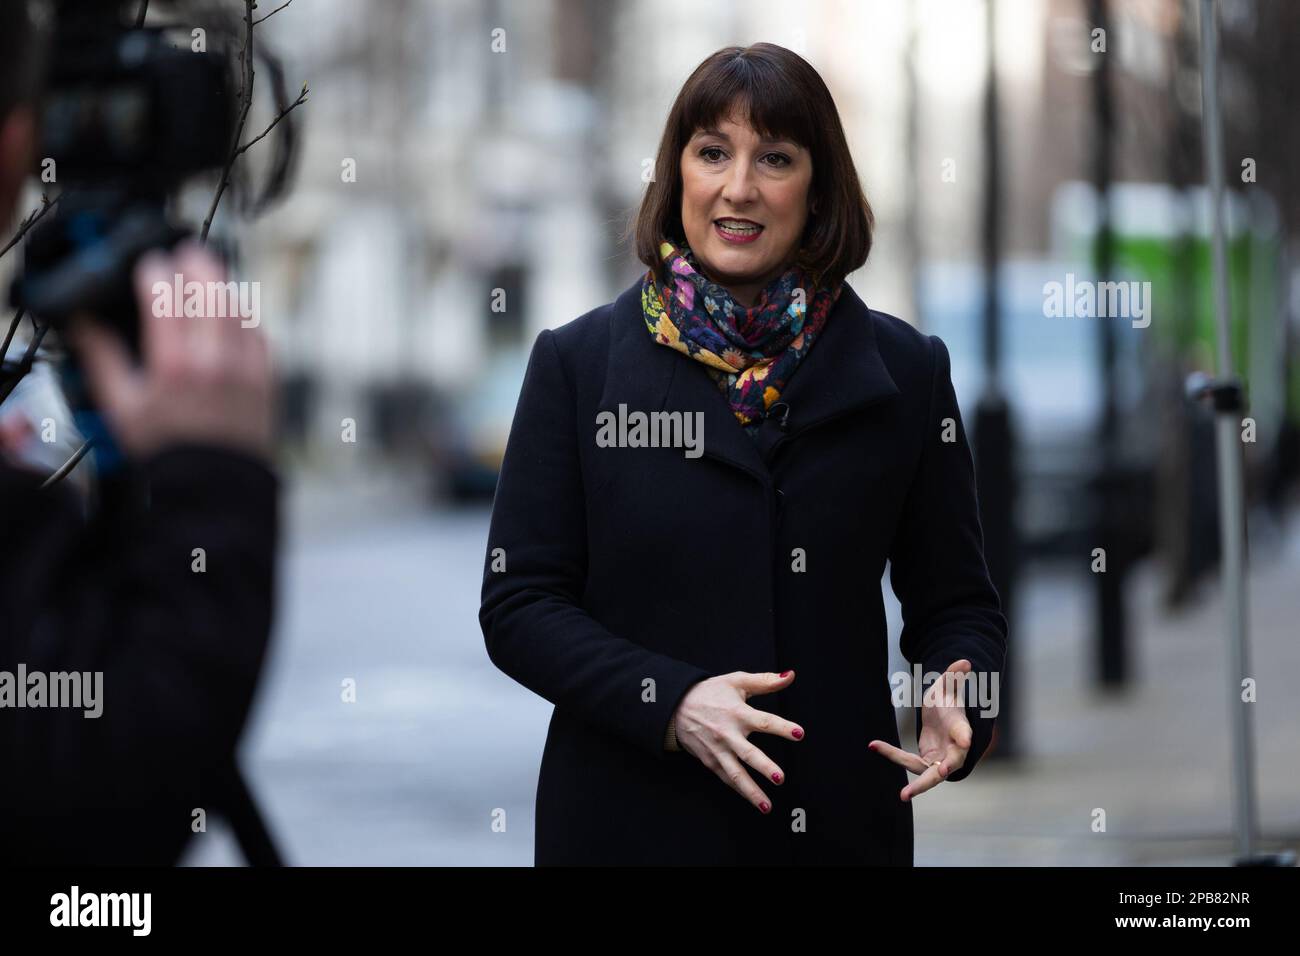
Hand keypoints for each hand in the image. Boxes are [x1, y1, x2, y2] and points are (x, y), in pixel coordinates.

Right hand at [65, 241, 272, 460]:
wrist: (213, 486)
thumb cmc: (165, 449)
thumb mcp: (122, 407)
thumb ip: (103, 359)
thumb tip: (86, 320)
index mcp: (174, 366)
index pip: (166, 297)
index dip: (155, 272)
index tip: (148, 265)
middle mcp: (215, 362)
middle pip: (211, 290)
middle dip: (197, 263)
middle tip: (185, 253)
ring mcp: (247, 369)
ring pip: (239, 307)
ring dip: (222, 285)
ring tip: (206, 276)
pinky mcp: (268, 379)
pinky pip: (260, 334)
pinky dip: (244, 317)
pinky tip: (230, 315)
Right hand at [672, 669, 802, 813]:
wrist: (677, 706)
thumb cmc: (711, 692)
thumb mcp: (736, 681)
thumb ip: (765, 681)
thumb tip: (790, 676)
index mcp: (737, 713)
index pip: (763, 721)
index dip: (782, 728)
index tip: (799, 734)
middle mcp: (727, 733)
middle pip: (748, 753)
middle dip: (764, 767)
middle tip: (780, 778)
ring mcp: (718, 750)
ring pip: (735, 774)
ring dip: (751, 791)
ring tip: (767, 805)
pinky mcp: (710, 761)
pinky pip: (726, 778)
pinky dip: (739, 790)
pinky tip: (752, 800)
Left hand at [868, 658, 972, 801]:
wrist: (943, 717)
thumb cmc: (949, 702)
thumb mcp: (949, 686)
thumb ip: (954, 676)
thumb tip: (964, 662)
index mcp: (961, 730)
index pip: (964, 734)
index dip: (963, 737)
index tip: (964, 740)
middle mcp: (953, 750)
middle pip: (949, 766)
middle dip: (943, 772)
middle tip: (939, 774)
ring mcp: (939, 759)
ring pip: (927, 775)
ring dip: (917, 786)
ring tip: (903, 795)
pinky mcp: (924, 762)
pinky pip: (907, 761)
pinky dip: (892, 754)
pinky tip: (873, 744)